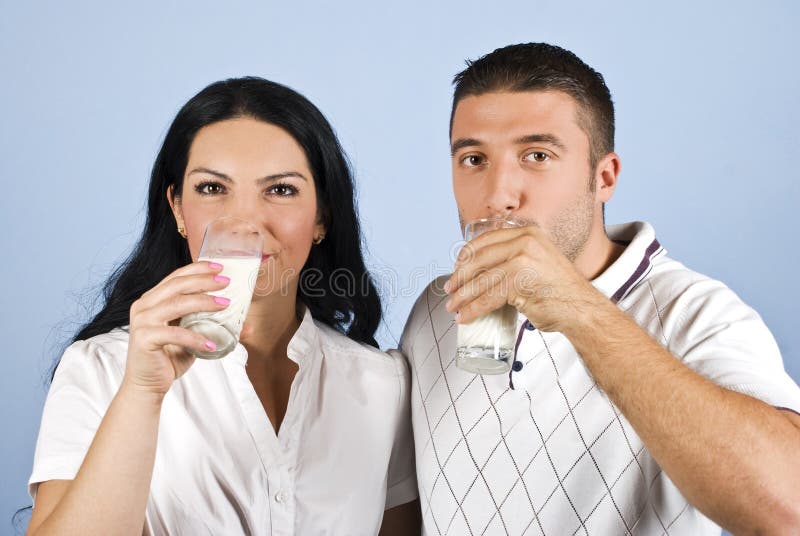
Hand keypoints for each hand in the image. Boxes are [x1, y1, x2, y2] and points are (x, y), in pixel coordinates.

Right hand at [124, 261, 230, 395]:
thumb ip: (212, 327)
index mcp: (153, 299)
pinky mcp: (144, 338)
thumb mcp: (194, 337)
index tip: (219, 267)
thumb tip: (248, 327)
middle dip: (204, 281)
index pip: (176, 277)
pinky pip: (175, 333)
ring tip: (225, 305)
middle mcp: (144, 306)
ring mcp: (142, 321)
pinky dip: (196, 338)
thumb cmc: (169, 357)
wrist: (148, 384)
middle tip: (226, 282)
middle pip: (177, 286)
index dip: (198, 269)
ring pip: (176, 304)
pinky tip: (212, 344)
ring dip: (203, 302)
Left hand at [444, 225, 604, 332]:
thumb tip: (481, 271)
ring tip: (454, 306)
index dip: (466, 257)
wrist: (582, 310)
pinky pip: (488, 296)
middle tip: (450, 291)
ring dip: (463, 296)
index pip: (486, 241)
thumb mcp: (537, 263)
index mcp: (528, 233)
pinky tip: (465, 316)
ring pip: (482, 280)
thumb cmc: (559, 292)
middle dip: (460, 278)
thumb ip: (514, 259)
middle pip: (479, 259)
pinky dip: (473, 309)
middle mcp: (525, 241)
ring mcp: (523, 259)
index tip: (456, 270)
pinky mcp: (520, 280)